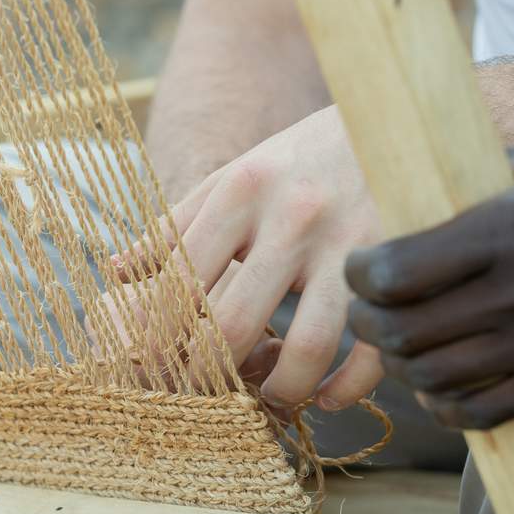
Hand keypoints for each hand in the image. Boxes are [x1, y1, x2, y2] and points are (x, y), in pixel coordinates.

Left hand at [117, 105, 385, 408]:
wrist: (397, 116)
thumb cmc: (301, 159)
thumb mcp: (234, 177)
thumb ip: (176, 225)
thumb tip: (115, 270)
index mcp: (242, 191)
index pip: (182, 282)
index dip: (162, 340)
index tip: (157, 370)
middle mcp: (293, 216)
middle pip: (235, 324)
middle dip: (213, 376)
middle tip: (208, 396)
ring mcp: (349, 243)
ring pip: (309, 346)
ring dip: (283, 389)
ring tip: (271, 397)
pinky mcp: (398, 265)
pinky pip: (373, 347)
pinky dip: (349, 388)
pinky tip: (328, 396)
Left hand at [345, 144, 513, 428]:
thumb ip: (497, 170)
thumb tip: (437, 173)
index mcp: (513, 227)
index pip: (395, 270)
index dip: (359, 273)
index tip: (360, 265)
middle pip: (401, 330)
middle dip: (366, 322)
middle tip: (368, 308)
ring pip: (431, 377)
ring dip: (399, 365)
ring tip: (400, 344)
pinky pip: (482, 413)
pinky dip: (444, 405)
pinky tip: (441, 384)